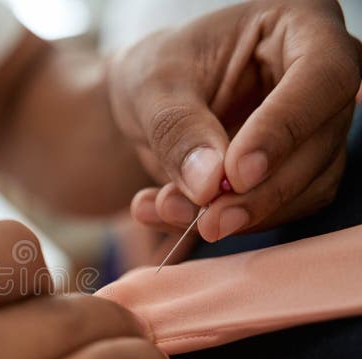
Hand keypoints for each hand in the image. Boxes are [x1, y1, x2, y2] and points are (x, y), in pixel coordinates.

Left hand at [109, 0, 361, 241]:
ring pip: (308, 186)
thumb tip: (210, 185)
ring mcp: (315, 127)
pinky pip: (280, 210)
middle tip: (206, 221)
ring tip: (168, 210)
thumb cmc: (157, 72)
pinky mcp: (298, 170)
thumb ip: (178, 129)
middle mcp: (321, 75)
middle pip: (320, 142)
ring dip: (241, 215)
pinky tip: (169, 214)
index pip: (322, 76)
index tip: (235, 176)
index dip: (283, 130)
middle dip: (259, 193)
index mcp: (298, 25)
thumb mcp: (152, 87)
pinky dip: (227, 222)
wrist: (147, 103)